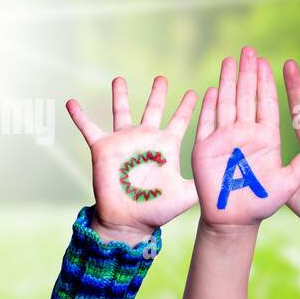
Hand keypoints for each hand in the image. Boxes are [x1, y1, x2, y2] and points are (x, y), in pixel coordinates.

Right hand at [66, 75, 198, 242]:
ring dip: (120, 95)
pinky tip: (71, 102)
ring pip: (122, 111)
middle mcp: (146, 138)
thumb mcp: (187, 195)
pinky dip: (79, 116)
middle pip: (153, 108)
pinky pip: (89, 128)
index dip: (188, 106)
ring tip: (118, 79)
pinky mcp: (103, 149)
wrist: (129, 221)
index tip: (197, 91)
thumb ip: (204, 181)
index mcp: (166, 146)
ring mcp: (124, 142)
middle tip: (162, 77)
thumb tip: (228, 175)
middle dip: (158, 93)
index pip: (181, 120)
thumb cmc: (158, 210)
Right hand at [193, 47, 299, 228]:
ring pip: (226, 103)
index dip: (266, 82)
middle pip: (246, 96)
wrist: (234, 220)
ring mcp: (224, 138)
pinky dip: (209, 106)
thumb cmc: (262, 203)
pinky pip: (207, 122)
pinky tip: (211, 89)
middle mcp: (245, 133)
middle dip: (247, 73)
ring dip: (227, 81)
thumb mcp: (288, 185)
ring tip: (230, 60)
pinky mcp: (205, 147)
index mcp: (266, 137)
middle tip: (248, 50)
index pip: (267, 102)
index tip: (268, 61)